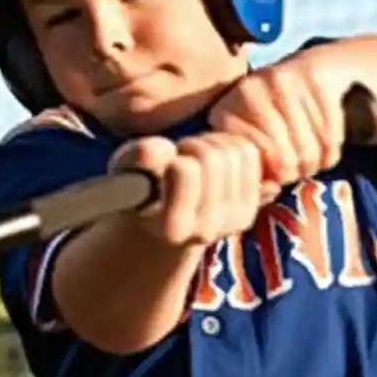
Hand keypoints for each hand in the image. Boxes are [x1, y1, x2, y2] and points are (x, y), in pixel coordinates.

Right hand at [110, 134, 278, 246]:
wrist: (160, 229)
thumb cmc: (137, 193)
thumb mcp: (124, 173)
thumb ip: (137, 159)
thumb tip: (163, 150)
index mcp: (171, 227)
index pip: (185, 170)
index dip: (174, 155)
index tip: (164, 164)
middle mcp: (205, 231)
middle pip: (214, 158)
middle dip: (194, 146)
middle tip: (179, 158)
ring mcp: (232, 223)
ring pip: (237, 152)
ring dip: (213, 145)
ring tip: (193, 161)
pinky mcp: (249, 211)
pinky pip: (252, 157)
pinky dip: (232, 150)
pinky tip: (213, 165)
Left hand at [207, 55, 348, 185]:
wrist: (305, 70)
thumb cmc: (270, 122)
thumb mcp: (250, 145)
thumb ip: (253, 173)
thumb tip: (272, 188)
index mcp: (223, 113)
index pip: (251, 161)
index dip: (269, 176)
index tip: (277, 178)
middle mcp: (248, 90)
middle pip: (282, 156)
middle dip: (294, 173)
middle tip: (298, 173)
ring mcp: (280, 78)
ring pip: (308, 147)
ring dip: (314, 163)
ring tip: (310, 163)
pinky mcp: (314, 74)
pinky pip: (330, 132)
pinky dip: (332, 150)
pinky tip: (326, 151)